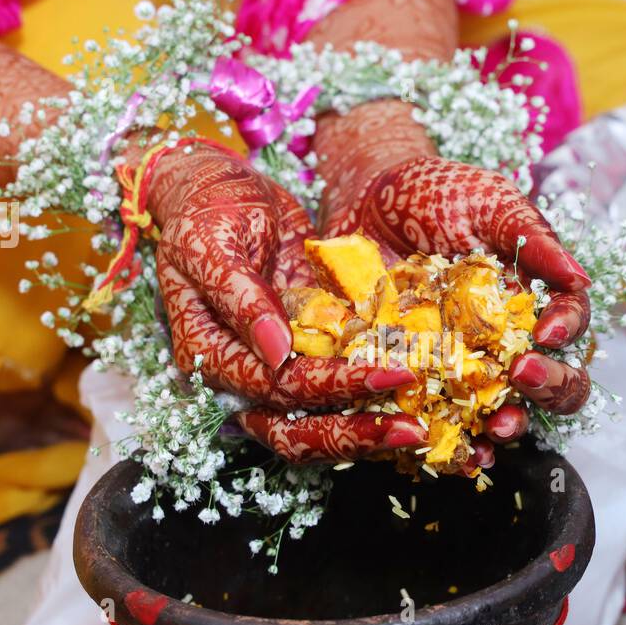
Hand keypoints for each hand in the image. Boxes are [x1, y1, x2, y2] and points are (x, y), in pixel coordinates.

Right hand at [149, 145, 425, 463]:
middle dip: (353, 434)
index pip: (272, 388)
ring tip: (417, 426)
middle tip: (412, 428)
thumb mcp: (212, 242)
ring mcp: (274, 372)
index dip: (327, 387)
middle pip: (292, 430)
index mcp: (209, 354)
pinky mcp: (304, 357)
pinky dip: (370, 402)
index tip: (385, 375)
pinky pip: (336, 395)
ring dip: (365, 432)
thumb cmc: (208, 209)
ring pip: (315, 424)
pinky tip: (412, 401)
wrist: (223, 191)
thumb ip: (240, 297)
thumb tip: (274, 351)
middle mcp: (240, 375)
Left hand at [327, 155, 594, 445]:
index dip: (567, 331)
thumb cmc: (435, 194)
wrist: (364, 200)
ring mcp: (463, 368)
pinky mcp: (417, 384)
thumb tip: (581, 278)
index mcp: (530, 300)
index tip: (546, 332)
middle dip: (549, 386)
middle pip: (553, 381)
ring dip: (509, 426)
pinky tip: (455, 453)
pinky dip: (453, 445)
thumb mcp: (489, 202)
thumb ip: (533, 237)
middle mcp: (504, 342)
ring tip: (497, 428)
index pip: (569, 324)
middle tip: (523, 374)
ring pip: (505, 413)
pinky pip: (443, 425)